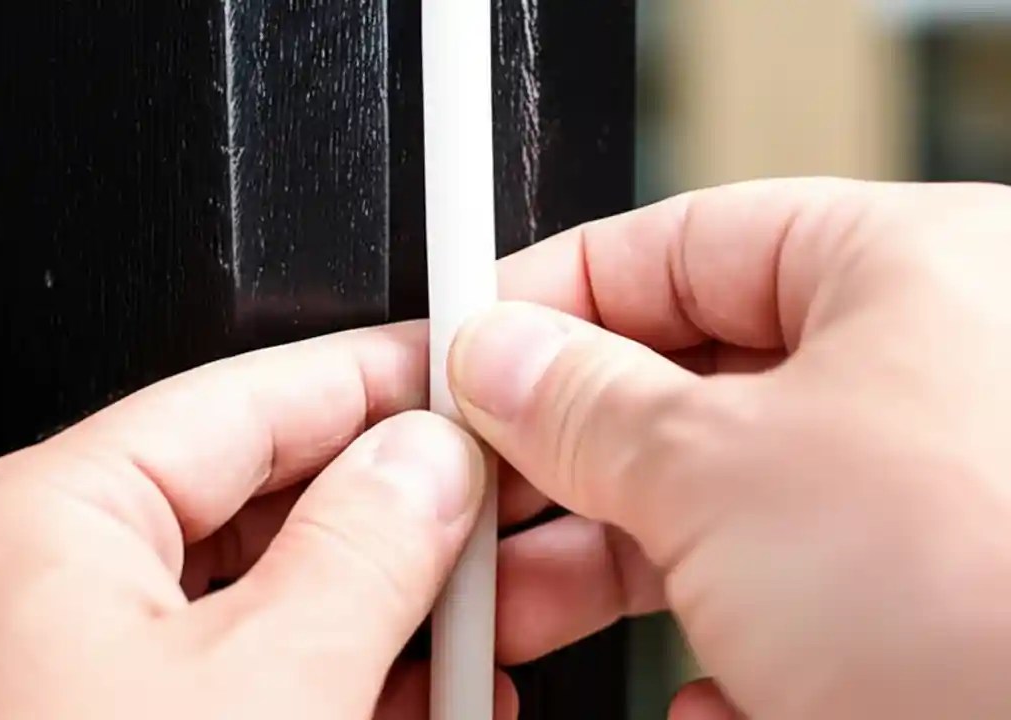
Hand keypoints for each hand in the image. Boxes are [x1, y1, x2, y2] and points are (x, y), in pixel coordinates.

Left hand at [0, 325, 519, 718]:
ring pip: (241, 606)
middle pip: (244, 502)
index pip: (236, 399)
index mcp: (29, 527)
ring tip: (482, 626)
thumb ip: (366, 547)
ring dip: (371, 616)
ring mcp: (36, 680)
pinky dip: (318, 689)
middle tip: (489, 509)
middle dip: (387, 513)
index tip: (451, 379)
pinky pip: (215, 687)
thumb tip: (422, 461)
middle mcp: (12, 591)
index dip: (366, 381)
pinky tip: (413, 705)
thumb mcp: (275, 690)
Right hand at [450, 178, 1010, 718]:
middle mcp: (923, 377)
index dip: (548, 296)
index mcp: (901, 276)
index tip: (463, 352)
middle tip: (472, 499)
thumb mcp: (721, 468)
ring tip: (522, 612)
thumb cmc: (989, 590)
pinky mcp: (925, 612)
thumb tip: (492, 359)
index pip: (675, 244)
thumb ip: (581, 403)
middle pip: (683, 386)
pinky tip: (703, 704)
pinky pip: (784, 606)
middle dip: (564, 459)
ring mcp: (925, 502)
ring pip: (721, 508)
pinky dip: (721, 658)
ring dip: (609, 570)